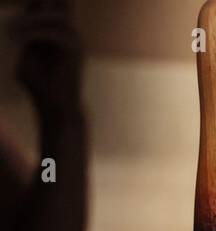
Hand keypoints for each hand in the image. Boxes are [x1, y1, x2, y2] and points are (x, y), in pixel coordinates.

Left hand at [10, 0, 84, 119]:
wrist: (55, 107)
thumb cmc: (39, 85)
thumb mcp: (24, 55)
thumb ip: (22, 36)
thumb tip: (11, 22)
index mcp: (59, 34)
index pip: (48, 5)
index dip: (34, 4)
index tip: (13, 20)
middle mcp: (70, 34)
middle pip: (60, 3)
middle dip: (38, 6)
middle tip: (16, 23)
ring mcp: (75, 42)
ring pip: (57, 16)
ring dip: (33, 19)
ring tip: (12, 29)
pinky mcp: (75, 52)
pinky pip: (55, 33)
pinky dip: (36, 33)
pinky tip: (21, 39)